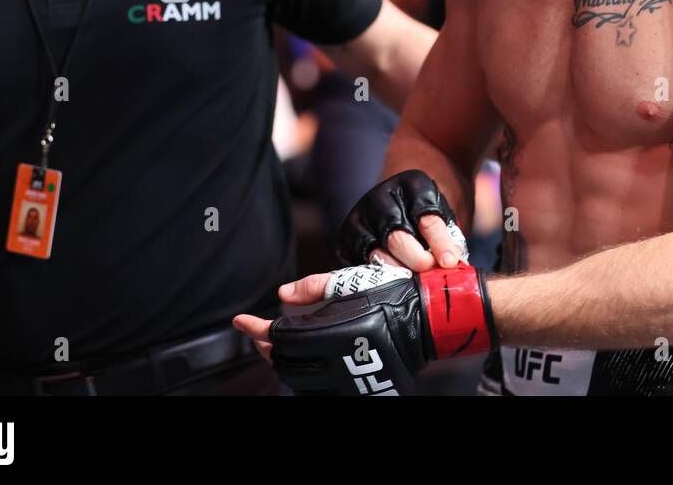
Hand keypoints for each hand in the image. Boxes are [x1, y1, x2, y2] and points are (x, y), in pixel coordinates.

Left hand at [233, 261, 494, 394]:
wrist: (429, 320)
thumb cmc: (394, 296)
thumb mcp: (353, 281)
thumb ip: (314, 287)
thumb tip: (283, 293)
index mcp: (332, 335)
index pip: (280, 338)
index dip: (257, 329)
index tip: (242, 320)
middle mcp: (337, 363)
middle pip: (284, 363)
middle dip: (267, 346)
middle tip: (261, 332)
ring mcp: (347, 382)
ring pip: (299, 381)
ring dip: (284, 363)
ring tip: (280, 347)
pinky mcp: (358, 390)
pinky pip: (320, 390)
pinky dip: (305, 378)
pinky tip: (305, 363)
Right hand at [337, 170, 468, 271]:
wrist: (400, 203)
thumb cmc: (427, 215)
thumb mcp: (444, 218)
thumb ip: (450, 239)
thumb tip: (455, 266)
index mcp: (412, 185)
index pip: (426, 217)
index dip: (439, 242)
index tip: (449, 262)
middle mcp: (381, 198)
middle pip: (398, 237)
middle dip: (417, 260)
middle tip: (429, 273)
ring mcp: (360, 216)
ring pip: (376, 253)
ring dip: (397, 272)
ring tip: (413, 283)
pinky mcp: (346, 237)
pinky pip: (357, 263)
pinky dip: (375, 278)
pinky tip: (391, 285)